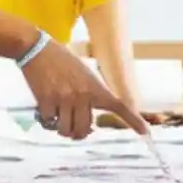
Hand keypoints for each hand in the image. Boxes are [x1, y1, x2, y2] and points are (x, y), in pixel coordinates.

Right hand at [20, 37, 148, 139]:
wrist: (37, 49)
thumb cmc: (61, 61)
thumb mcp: (84, 74)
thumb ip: (89, 95)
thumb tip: (88, 123)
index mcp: (95, 87)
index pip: (119, 105)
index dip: (133, 120)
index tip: (145, 133)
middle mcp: (82, 95)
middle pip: (85, 129)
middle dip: (80, 133)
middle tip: (75, 128)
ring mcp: (64, 99)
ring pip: (67, 130)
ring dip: (63, 129)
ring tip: (59, 119)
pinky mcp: (46, 101)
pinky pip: (49, 123)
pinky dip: (47, 120)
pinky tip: (46, 110)